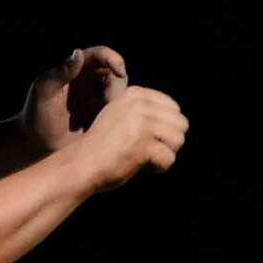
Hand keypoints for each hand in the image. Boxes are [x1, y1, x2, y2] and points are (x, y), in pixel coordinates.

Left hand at [23, 47, 128, 152]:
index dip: (113, 59)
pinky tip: (104, 127)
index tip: (119, 71)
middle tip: (107, 103)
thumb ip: (61, 72)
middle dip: (117, 85)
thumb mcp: (44, 92)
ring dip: (118, 102)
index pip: (100, 55)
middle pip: (116, 73)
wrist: (34, 147)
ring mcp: (96, 101)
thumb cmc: (35, 116)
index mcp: (76, 70)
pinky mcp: (101, 119)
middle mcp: (89, 83)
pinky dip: (118, 116)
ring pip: (120, 93)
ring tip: (103, 118)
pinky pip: (118, 113)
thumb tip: (79, 53)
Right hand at [71, 86, 188, 193]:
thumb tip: (179, 120)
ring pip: (179, 140)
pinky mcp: (144, 145)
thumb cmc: (101, 146)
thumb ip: (144, 112)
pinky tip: (143, 167)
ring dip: (166, 153)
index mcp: (136, 94)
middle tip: (150, 150)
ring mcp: (143, 124)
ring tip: (147, 158)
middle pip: (181, 123)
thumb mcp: (120, 116)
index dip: (164, 128)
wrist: (81, 164)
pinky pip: (169, 159)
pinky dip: (159, 168)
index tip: (144, 137)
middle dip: (169, 141)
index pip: (174, 108)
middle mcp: (141, 105)